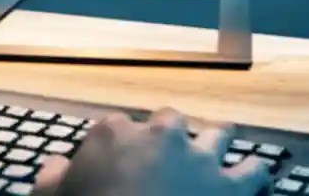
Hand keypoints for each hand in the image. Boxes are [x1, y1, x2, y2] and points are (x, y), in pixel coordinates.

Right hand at [34, 109, 270, 195]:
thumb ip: (52, 176)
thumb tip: (54, 165)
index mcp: (114, 133)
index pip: (116, 127)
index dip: (118, 146)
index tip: (116, 162)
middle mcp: (160, 135)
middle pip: (169, 121)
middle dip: (169, 136)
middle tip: (165, 157)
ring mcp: (198, 158)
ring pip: (217, 135)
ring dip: (217, 142)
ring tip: (217, 149)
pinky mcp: (230, 186)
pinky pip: (254, 172)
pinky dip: (255, 175)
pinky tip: (256, 179)